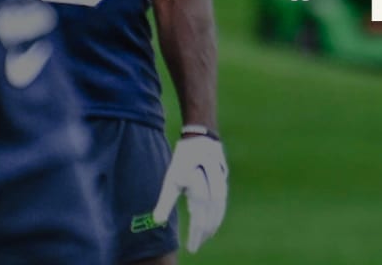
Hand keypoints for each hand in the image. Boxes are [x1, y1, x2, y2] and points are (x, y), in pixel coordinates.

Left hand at [153, 135, 228, 252]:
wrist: (201, 136)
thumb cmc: (182, 160)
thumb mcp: (171, 179)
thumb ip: (166, 202)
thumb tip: (158, 222)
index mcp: (195, 177)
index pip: (199, 211)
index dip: (196, 231)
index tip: (192, 246)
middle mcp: (210, 177)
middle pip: (211, 208)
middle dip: (206, 228)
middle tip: (198, 244)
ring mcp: (219, 175)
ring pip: (220, 203)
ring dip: (214, 221)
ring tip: (207, 236)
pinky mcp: (224, 176)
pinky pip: (223, 199)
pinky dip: (219, 212)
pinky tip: (214, 221)